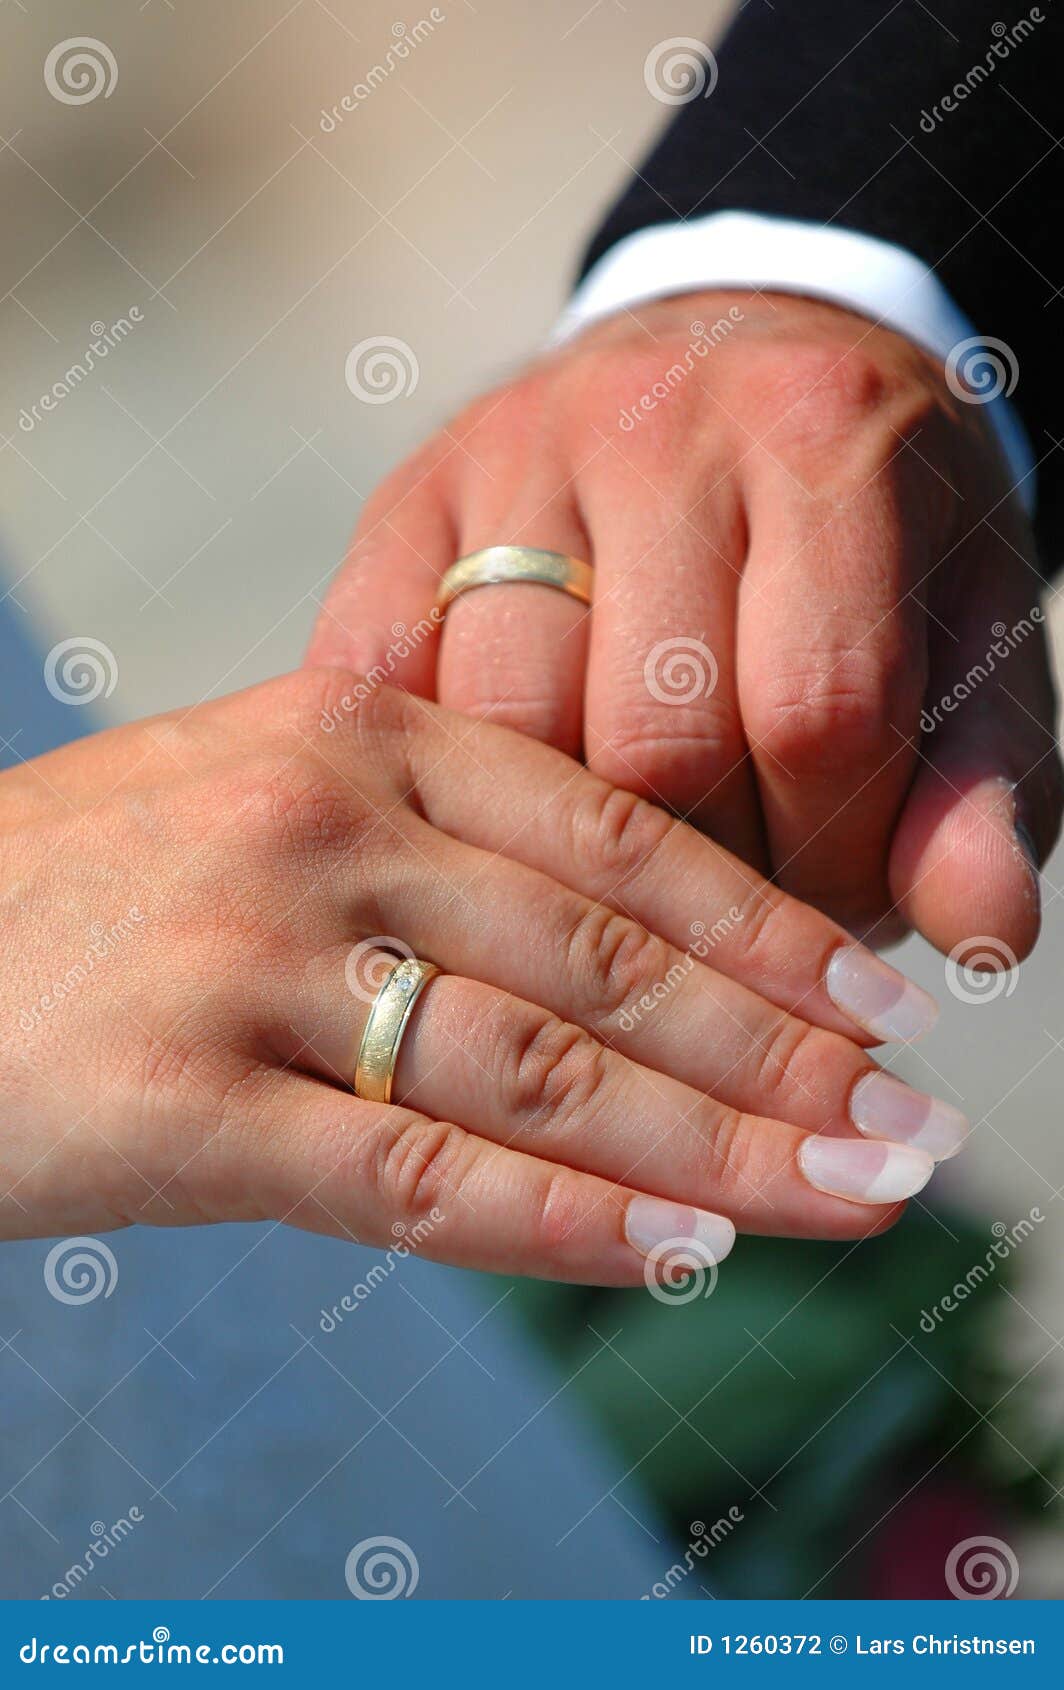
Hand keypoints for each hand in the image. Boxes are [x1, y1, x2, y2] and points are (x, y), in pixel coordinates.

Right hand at [0, 670, 957, 1280]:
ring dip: (715, 1150)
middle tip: (912, 1126)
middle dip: (782, 1056)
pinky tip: (676, 1254)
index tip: (881, 1007)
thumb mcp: (261, 794)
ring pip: (539, 1068)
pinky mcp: (178, 1101)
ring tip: (848, 1199)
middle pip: (607, 958)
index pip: (619, 836)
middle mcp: (319, 824)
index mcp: (360, 731)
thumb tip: (630, 936)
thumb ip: (426, 836)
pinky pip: (410, 1176)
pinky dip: (559, 1220)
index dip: (767, 929)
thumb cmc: (96, 886)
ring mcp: (249, 958)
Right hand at [309, 290, 1061, 962]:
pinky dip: (434, 772)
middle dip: (705, 867)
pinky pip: (380, 676)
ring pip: (507, 723)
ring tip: (632, 859)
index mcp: (822, 438)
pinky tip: (498, 811)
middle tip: (735, 890)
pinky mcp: (409, 501)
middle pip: (655, 736)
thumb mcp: (965, 639)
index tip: (841, 899)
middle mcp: (654, 425)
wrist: (736, 354)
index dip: (834, 859)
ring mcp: (510, 457)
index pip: (819, 714)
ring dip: (568, 843)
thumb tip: (981, 940)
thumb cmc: (870, 535)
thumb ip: (982, 786)